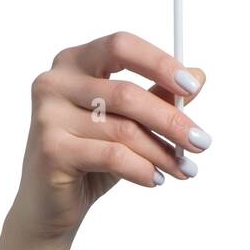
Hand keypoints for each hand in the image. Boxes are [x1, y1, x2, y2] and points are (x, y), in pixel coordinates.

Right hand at [0, 32, 208, 249]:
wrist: (50, 203)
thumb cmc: (91, 153)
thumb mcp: (128, 120)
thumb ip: (157, 95)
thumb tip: (199, 74)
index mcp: (75, 61)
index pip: (121, 46)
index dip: (159, 63)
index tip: (192, 86)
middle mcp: (55, 82)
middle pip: (127, 92)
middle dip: (171, 120)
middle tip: (202, 142)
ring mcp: (48, 115)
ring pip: (123, 130)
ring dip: (162, 152)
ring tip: (184, 168)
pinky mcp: (51, 150)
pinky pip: (112, 156)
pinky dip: (142, 169)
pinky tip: (156, 179)